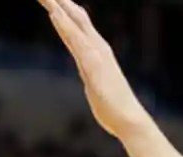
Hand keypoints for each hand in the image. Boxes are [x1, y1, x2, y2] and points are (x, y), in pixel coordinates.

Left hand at [36, 0, 150, 137]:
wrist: (128, 119)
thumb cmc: (113, 105)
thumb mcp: (96, 84)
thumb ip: (91, 72)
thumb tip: (88, 70)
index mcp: (97, 50)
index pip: (77, 24)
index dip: (64, 9)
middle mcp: (98, 47)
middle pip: (75, 18)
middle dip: (59, 3)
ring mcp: (96, 54)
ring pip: (73, 24)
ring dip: (59, 8)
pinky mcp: (93, 65)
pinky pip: (76, 41)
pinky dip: (65, 26)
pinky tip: (55, 15)